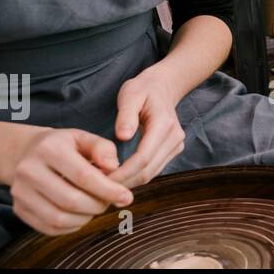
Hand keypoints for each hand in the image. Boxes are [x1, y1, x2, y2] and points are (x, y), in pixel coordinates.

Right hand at [9, 127, 133, 235]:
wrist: (25, 153)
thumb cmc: (63, 146)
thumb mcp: (83, 137)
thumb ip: (102, 148)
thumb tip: (115, 167)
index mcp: (49, 149)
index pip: (83, 176)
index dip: (108, 190)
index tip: (127, 197)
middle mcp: (29, 171)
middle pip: (70, 200)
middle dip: (98, 205)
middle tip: (111, 202)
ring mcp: (20, 192)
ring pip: (58, 218)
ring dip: (85, 218)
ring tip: (96, 207)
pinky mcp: (18, 209)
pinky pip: (49, 227)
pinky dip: (71, 226)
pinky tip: (81, 215)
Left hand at [109, 67, 186, 190]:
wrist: (163, 86)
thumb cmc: (143, 89)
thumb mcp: (131, 94)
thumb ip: (126, 115)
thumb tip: (123, 136)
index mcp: (164, 124)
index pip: (143, 157)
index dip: (122, 172)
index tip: (100, 179)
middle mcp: (174, 138)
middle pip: (148, 170)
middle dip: (123, 182)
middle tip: (97, 187)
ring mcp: (176, 145)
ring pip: (152, 174)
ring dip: (129, 182)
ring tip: (105, 185)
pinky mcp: (173, 151)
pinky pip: (153, 170)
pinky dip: (136, 176)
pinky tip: (118, 177)